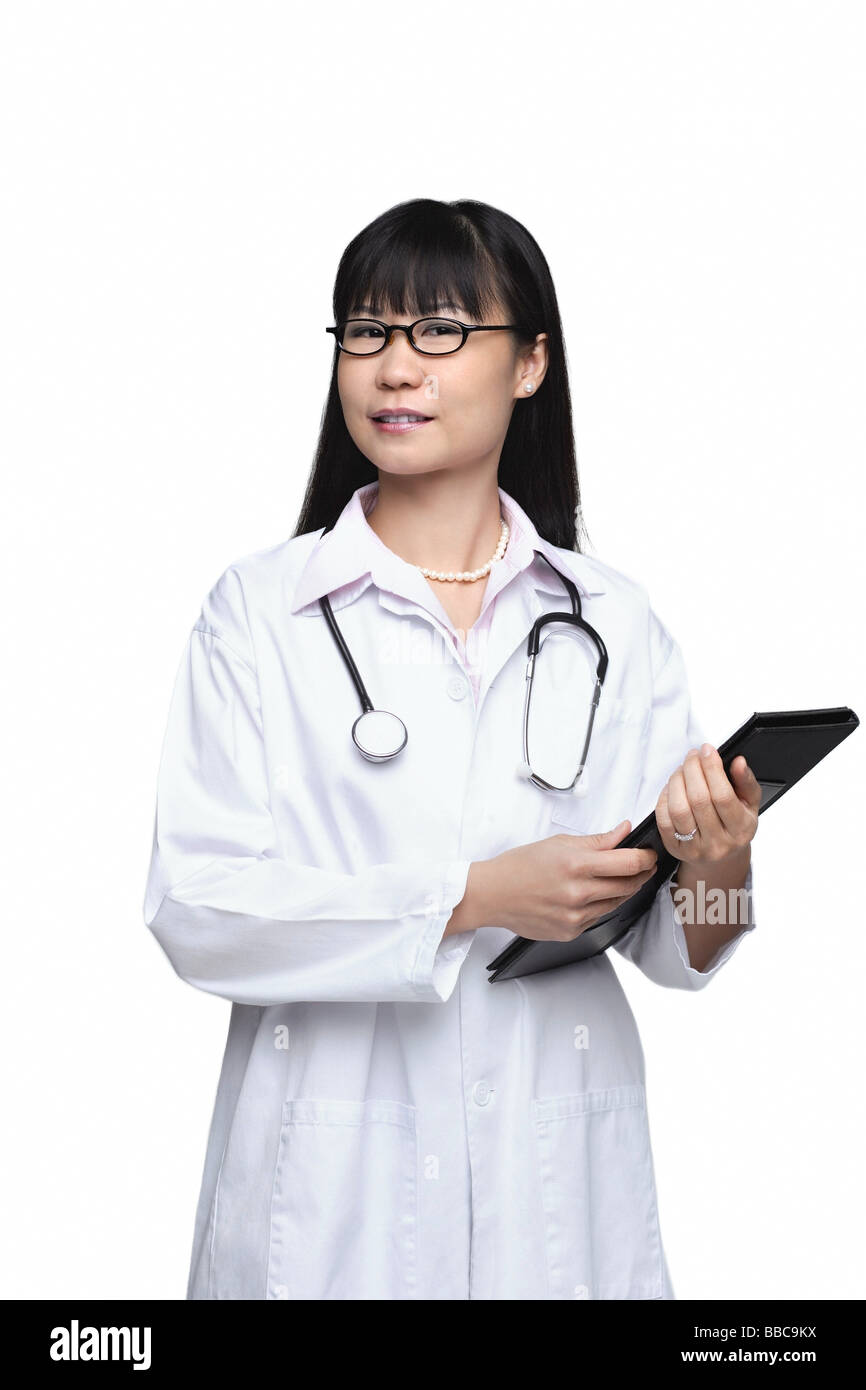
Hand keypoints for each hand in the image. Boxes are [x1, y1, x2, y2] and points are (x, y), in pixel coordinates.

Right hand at [447, 823, 658, 941]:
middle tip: (641, 866)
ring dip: (622, 890)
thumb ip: (597, 840)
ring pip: (616, 903)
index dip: (646, 857)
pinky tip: (588, 896)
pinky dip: (599, 905)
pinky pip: (597, 918)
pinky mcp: (571, 932)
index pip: (629, 863)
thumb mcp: (559, 844)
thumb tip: (623, 831)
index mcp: (576, 865)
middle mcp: (578, 893)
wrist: (493, 895)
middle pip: (629, 885)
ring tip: (615, 879)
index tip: (650, 854)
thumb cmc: (520, 866)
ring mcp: (575, 916)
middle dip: (640, 874)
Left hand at [655, 743, 760, 866]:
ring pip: (679, 809)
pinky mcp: (675, 849)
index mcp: (741, 830)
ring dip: (676, 781)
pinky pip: (664, 819)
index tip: (707, 750)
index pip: (723, 796)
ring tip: (682, 769)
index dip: (712, 769)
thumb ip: (746, 782)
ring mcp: (695, 849)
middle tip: (693, 756)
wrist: (721, 858)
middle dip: (692, 770)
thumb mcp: (749, 804)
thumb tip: (738, 761)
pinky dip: (664, 797)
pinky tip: (672, 787)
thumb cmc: (735, 825)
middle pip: (698, 799)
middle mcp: (718, 843)